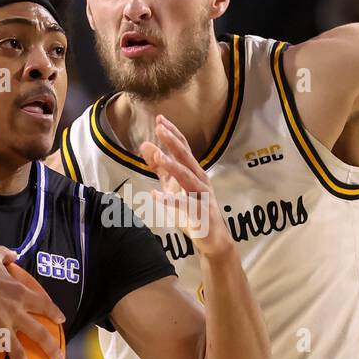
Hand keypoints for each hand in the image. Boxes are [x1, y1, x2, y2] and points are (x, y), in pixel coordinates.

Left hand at [139, 115, 232, 258]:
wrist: (213, 239)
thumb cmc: (193, 210)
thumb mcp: (174, 186)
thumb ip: (160, 167)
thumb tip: (145, 145)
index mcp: (195, 172)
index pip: (184, 148)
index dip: (173, 134)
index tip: (160, 119)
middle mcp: (201, 181)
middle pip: (187, 158)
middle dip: (173, 142)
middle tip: (160, 128)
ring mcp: (202, 196)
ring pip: (187, 178)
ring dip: (173, 167)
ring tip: (159, 157)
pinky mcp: (200, 214)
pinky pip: (185, 206)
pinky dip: (170, 201)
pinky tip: (155, 196)